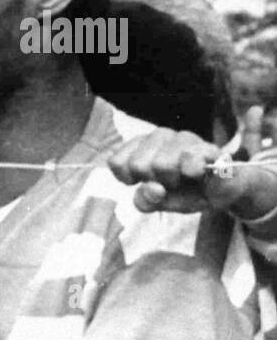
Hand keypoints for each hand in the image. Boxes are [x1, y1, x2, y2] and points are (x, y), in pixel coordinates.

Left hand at [108, 107, 276, 220]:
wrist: (224, 194)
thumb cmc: (186, 193)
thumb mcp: (158, 203)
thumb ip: (145, 201)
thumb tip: (152, 189)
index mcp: (141, 147)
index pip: (116, 162)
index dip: (128, 179)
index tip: (143, 183)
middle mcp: (159, 136)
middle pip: (138, 165)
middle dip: (153, 181)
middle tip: (170, 182)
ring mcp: (183, 138)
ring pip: (161, 163)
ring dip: (173, 180)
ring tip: (185, 179)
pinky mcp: (206, 146)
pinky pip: (190, 159)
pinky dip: (192, 173)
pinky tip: (198, 174)